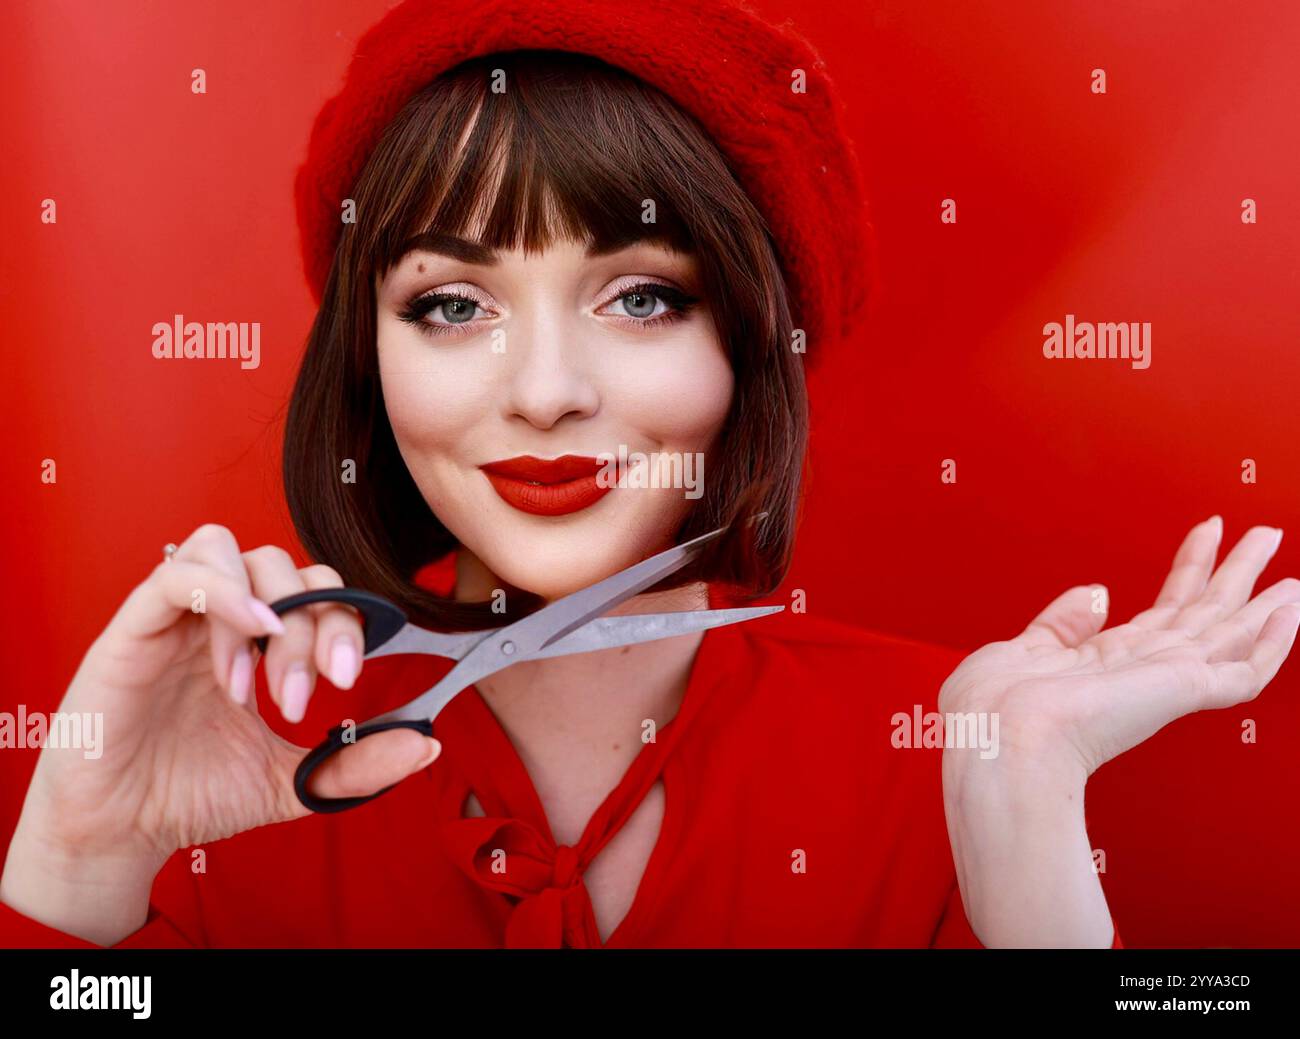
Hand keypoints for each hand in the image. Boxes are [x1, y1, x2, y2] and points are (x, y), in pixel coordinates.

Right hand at [0, 523, 440, 944]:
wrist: (118, 833)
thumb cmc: (193, 794)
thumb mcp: (292, 783)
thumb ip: (356, 764)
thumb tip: (426, 744)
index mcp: (260, 641)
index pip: (319, 592)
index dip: (346, 621)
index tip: (347, 681)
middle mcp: (222, 617)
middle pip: (286, 567)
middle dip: (314, 623)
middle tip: (307, 695)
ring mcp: (177, 616)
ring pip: (234, 552)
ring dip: (265, 611)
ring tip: (259, 689)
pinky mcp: (131, 628)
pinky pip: (174, 573)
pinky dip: (218, 591)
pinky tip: (244, 635)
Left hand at [940, 517, 1299, 784]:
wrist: (998, 740)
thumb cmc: (992, 712)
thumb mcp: (1023, 650)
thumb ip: (1062, 623)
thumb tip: (1097, 594)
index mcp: (1105, 662)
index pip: (1162, 609)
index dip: (1189, 567)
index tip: (1207, 530)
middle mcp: (1141, 671)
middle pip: (1205, 612)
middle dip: (1236, 571)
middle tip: (1268, 533)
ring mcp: (1164, 681)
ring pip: (1231, 635)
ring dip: (1264, 601)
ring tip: (1292, 572)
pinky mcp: (1181, 691)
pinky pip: (1243, 670)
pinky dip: (1272, 644)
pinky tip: (1290, 612)